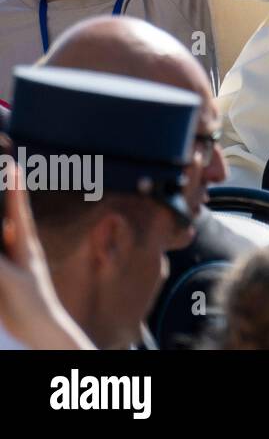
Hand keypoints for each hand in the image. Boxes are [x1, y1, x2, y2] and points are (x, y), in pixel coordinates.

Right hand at [0, 168, 94, 348]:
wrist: (38, 327)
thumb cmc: (30, 302)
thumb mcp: (11, 280)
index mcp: (25, 246)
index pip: (19, 212)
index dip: (15, 189)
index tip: (15, 166)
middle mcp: (20, 248)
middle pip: (10, 216)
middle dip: (7, 194)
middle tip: (7, 169)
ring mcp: (13, 260)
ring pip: (3, 232)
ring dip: (0, 214)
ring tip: (0, 192)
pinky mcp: (6, 274)